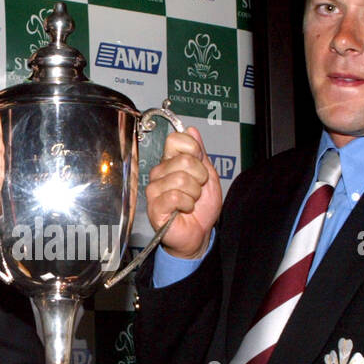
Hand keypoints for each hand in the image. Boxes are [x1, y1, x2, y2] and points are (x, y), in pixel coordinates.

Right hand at [145, 126, 220, 258]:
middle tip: (197, 189)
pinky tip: (185, 209)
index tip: (199, 165)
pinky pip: (175, 196)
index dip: (193, 150)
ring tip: (191, 201)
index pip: (176, 140)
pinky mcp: (155, 206)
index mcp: (171, 162)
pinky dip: (188, 204)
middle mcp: (160, 173)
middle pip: (183, 160)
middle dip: (200, 177)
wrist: (199, 234)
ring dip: (194, 193)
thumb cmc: (201, 208)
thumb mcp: (208, 176)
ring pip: (181, 179)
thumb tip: (191, 129)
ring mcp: (155, 189)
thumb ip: (200, 153)